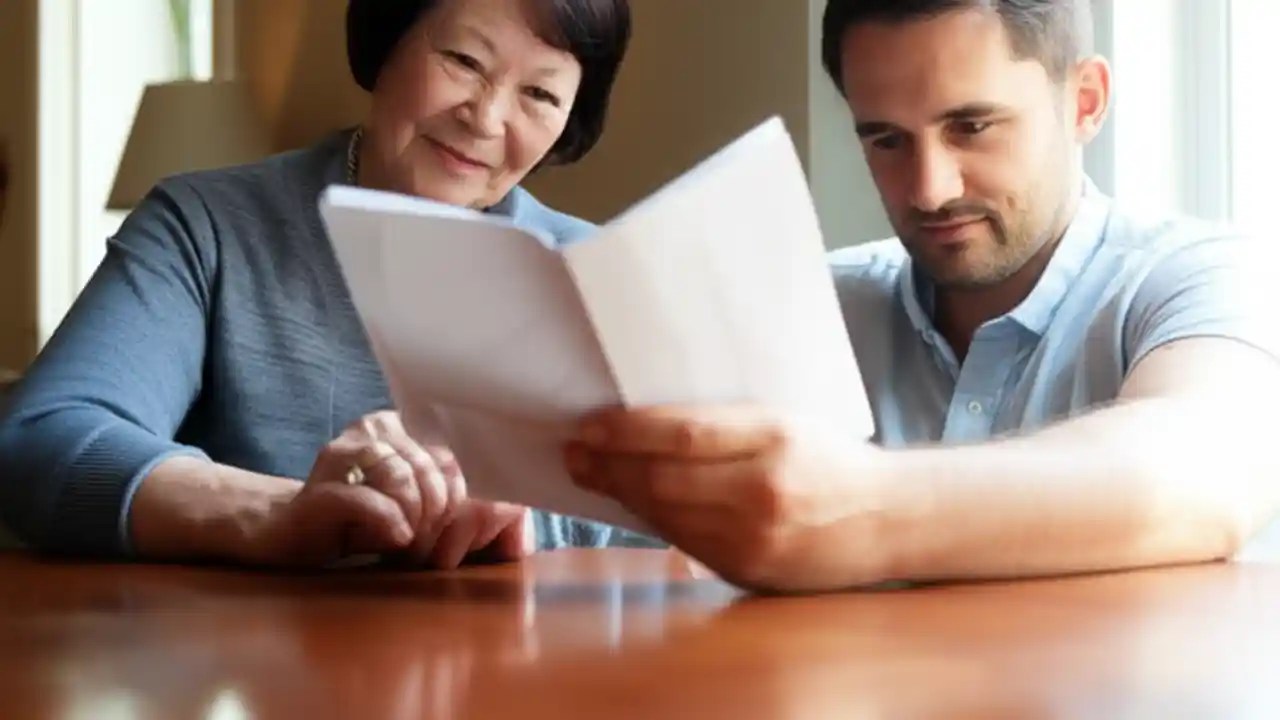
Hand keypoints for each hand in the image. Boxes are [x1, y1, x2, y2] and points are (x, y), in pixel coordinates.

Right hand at [249, 411, 530, 567]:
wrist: (288, 532)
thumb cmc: (362, 520)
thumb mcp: (413, 502)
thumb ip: (452, 494)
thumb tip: (511, 509)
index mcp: (398, 426)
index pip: (452, 449)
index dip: (466, 488)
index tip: (462, 520)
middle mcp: (371, 430)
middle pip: (432, 464)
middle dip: (443, 509)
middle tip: (436, 539)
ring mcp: (341, 455)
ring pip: (403, 478)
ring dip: (417, 518)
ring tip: (413, 541)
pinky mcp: (319, 490)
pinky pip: (368, 500)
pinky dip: (390, 522)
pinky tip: (397, 538)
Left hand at [564, 404, 889, 591]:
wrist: (885, 520)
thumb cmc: (828, 458)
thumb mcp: (785, 419)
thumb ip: (723, 421)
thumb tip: (643, 423)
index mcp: (775, 436)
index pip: (682, 433)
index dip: (626, 431)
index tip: (590, 425)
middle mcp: (763, 489)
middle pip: (662, 478)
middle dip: (608, 465)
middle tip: (575, 452)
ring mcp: (753, 536)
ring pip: (665, 513)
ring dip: (620, 493)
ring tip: (591, 473)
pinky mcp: (746, 569)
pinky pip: (682, 541)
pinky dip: (651, 519)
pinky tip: (631, 502)